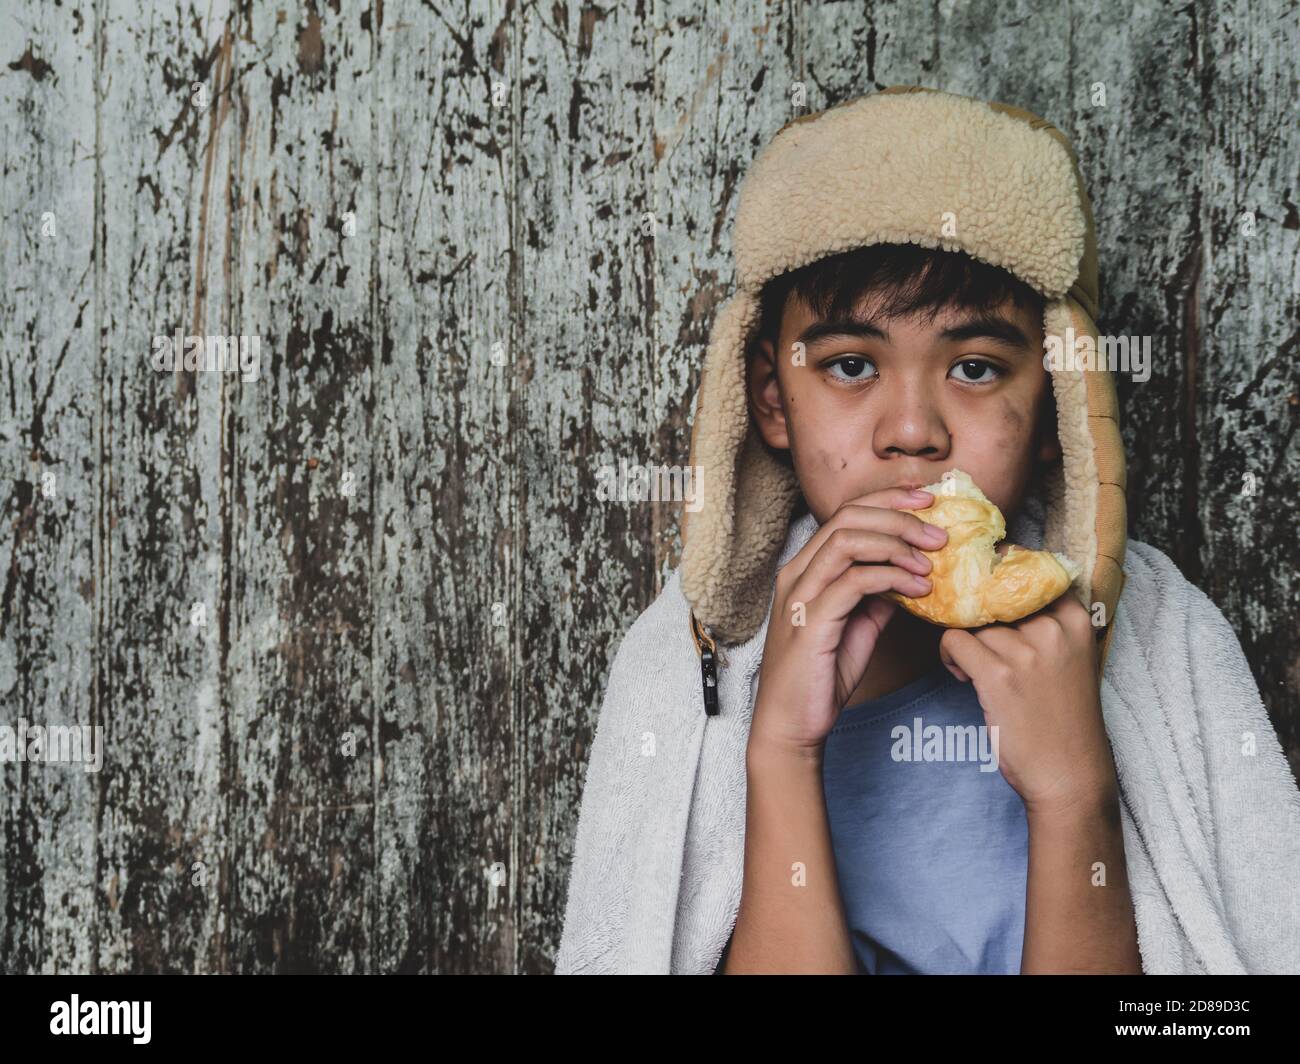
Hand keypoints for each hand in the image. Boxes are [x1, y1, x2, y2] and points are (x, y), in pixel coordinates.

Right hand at [748, 487, 947, 755]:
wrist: (791, 724)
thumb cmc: (820, 677)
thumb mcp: (857, 626)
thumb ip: (877, 596)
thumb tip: (912, 575)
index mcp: (806, 568)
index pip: (846, 513)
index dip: (888, 500)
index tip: (928, 502)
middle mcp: (797, 572)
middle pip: (848, 516)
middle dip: (900, 516)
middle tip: (940, 532)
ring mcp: (800, 595)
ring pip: (848, 540)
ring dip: (898, 544)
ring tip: (932, 561)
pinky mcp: (810, 621)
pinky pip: (854, 581)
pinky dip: (892, 577)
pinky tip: (918, 588)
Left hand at [938, 593, 1115, 813]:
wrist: (1070, 775)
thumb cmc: (1064, 717)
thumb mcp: (1067, 658)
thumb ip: (1040, 624)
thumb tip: (990, 590)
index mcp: (1075, 618)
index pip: (1026, 573)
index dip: (998, 582)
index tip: (988, 602)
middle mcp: (1052, 628)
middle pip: (992, 595)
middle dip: (976, 615)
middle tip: (977, 642)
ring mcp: (1025, 651)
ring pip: (969, 619)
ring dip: (962, 639)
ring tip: (974, 667)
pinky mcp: (997, 675)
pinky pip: (953, 641)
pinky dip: (949, 656)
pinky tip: (964, 677)